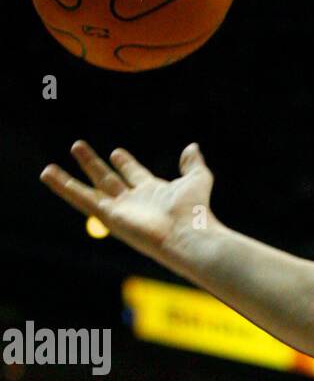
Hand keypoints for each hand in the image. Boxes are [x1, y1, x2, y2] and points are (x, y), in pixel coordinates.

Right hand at [40, 140, 218, 269]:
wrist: (189, 234)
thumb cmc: (196, 211)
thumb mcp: (198, 179)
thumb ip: (193, 164)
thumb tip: (192, 148)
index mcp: (153, 192)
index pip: (134, 174)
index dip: (126, 163)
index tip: (117, 153)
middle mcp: (134, 202)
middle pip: (108, 180)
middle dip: (93, 164)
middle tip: (78, 146)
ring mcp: (121, 210)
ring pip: (89, 192)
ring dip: (70, 179)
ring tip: (49, 167)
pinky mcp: (110, 217)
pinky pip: (81, 199)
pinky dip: (63, 187)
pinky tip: (48, 175)